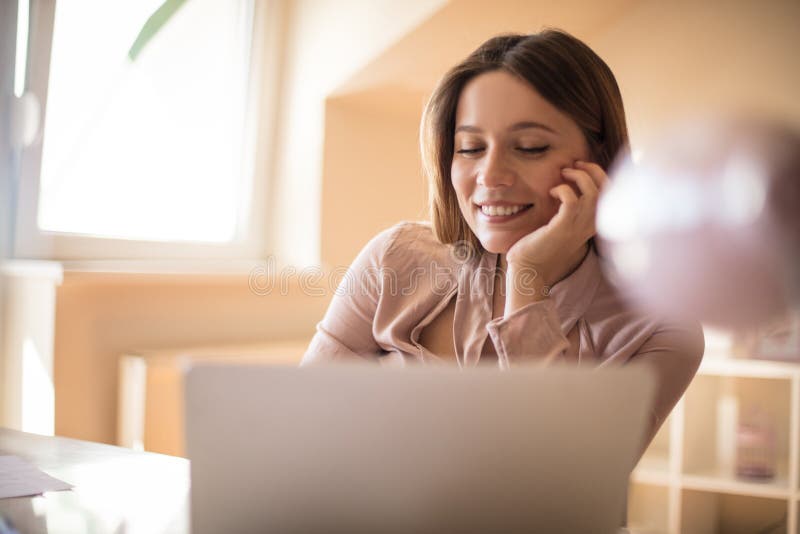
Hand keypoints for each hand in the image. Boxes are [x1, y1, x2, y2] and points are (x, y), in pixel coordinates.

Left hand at [506, 160, 608, 286]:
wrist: (530, 269)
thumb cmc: (541, 246)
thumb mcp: (563, 225)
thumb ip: (571, 210)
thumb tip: (569, 186)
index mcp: (594, 224)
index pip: (611, 193)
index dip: (599, 175)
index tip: (581, 167)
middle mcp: (591, 226)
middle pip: (607, 189)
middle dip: (592, 170)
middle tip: (574, 165)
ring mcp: (579, 227)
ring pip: (592, 192)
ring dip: (578, 176)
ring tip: (563, 174)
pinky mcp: (563, 228)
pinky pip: (572, 200)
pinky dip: (563, 189)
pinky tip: (552, 192)